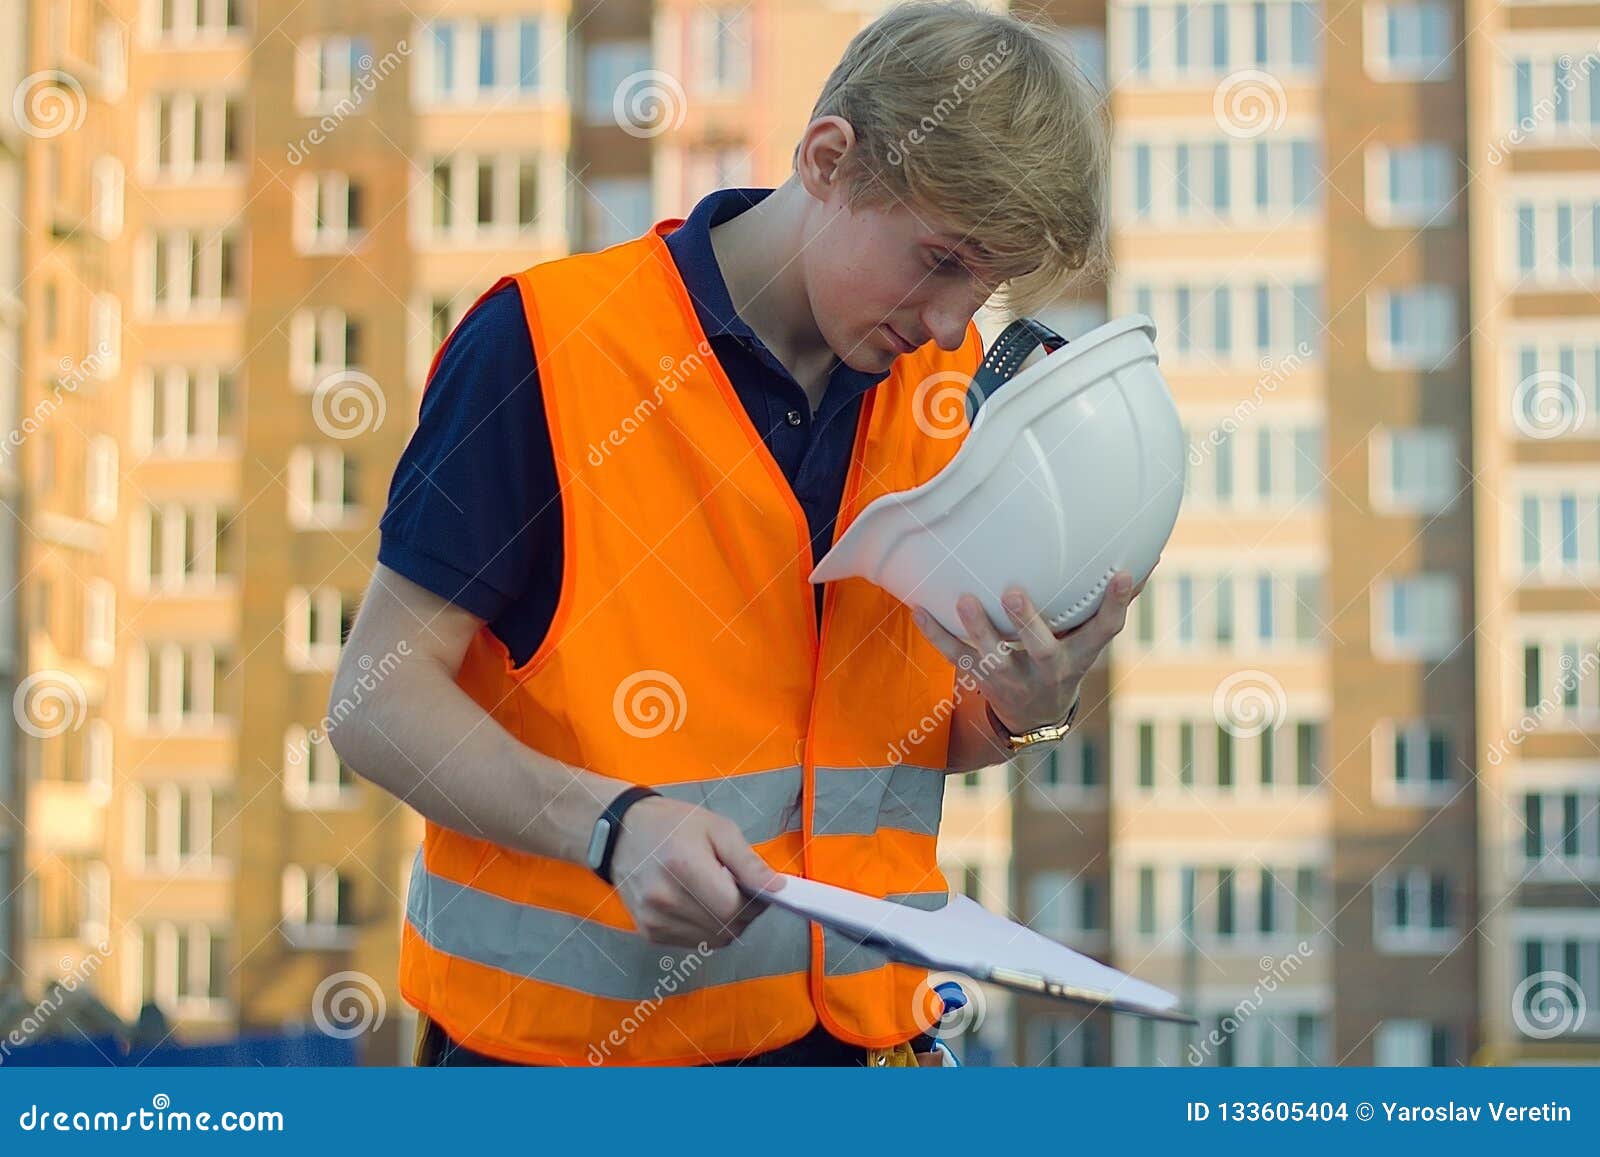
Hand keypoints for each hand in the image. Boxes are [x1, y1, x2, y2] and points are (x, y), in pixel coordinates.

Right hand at [608, 796, 784, 947]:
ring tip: (719, 894)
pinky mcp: (649, 932)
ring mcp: (654, 920)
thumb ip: (748, 861)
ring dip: (727, 924)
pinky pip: (694, 942)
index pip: (732, 909)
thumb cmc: (674, 825)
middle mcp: (664, 899)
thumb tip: (778, 888)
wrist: (622, 833)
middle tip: (740, 890)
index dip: (754, 903)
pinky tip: (700, 904)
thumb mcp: (717, 828)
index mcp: (683, 866)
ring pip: (713, 940)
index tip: (758, 889)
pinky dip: (707, 929)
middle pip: (725, 928)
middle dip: (744, 914)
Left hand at [911, 563, 1155, 733]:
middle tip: (1014, 592)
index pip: (1105, 631)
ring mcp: (1010, 678)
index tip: (1122, 573)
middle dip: (1027, 622)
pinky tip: (919, 608)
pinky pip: (955, 658)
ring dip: (976, 629)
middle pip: (1040, 649)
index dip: (1115, 604)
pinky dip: (936, 634)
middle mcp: (1046, 670)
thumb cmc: (1067, 660)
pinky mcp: (980, 679)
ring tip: (963, 599)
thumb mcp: (1090, 640)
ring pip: (991, 657)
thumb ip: (1111, 604)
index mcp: (1079, 656)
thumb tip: (1148, 558)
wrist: (1034, 719)